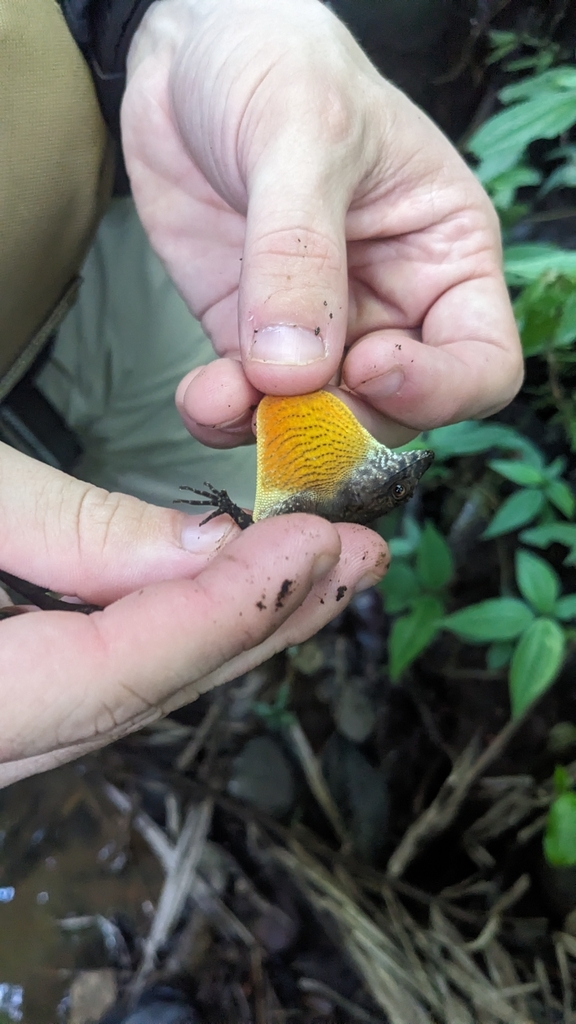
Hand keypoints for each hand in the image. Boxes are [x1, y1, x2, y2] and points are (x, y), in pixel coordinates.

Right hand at [0, 443, 386, 786]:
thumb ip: (76, 530)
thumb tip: (208, 548)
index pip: (120, 675)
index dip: (228, 611)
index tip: (313, 546)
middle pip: (149, 698)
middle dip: (264, 623)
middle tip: (356, 559)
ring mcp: (13, 732)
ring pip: (139, 696)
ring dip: (239, 629)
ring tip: (327, 569)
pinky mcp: (22, 703)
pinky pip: (110, 679)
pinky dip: (182, 633)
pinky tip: (239, 592)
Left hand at [122, 0, 522, 450]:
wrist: (189, 52)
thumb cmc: (281, 64)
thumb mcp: (305, 138)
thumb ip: (301, 254)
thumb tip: (296, 370)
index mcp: (445, 257)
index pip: (481, 364)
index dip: (436, 388)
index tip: (366, 365)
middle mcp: (391, 305)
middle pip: (395, 411)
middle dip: (340, 420)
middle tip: (284, 401)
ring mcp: (319, 328)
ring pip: (317, 421)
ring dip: (272, 431)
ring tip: (224, 397)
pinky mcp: (252, 337)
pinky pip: (249, 404)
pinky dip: (225, 415)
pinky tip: (203, 394)